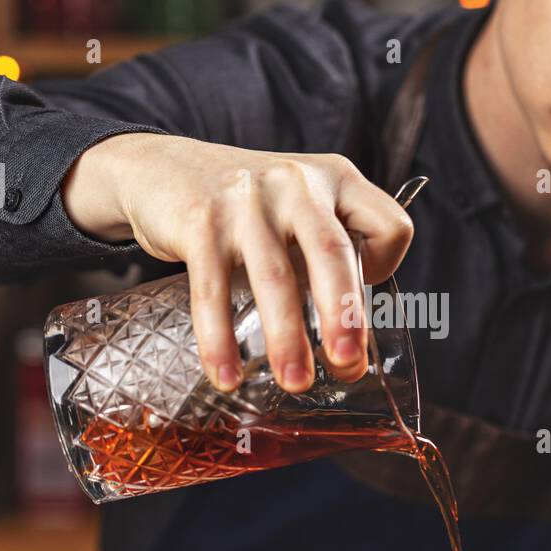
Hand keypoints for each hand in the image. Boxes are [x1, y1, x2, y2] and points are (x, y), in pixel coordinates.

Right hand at [60, 132, 412, 393]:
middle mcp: (297, 184)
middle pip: (333, 253)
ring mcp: (247, 201)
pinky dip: (220, 339)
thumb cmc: (250, 207)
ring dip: (286, 337)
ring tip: (295, 382)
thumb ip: (330, 258)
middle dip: (343, 316)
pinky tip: (226, 375)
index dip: (386, 266)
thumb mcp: (302, 209)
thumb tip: (350, 349)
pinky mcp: (200, 222)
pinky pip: (212, 290)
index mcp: (336, 179)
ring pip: (275, 277)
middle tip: (346, 364)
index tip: (363, 300)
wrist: (162, 168)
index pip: (388, 224)